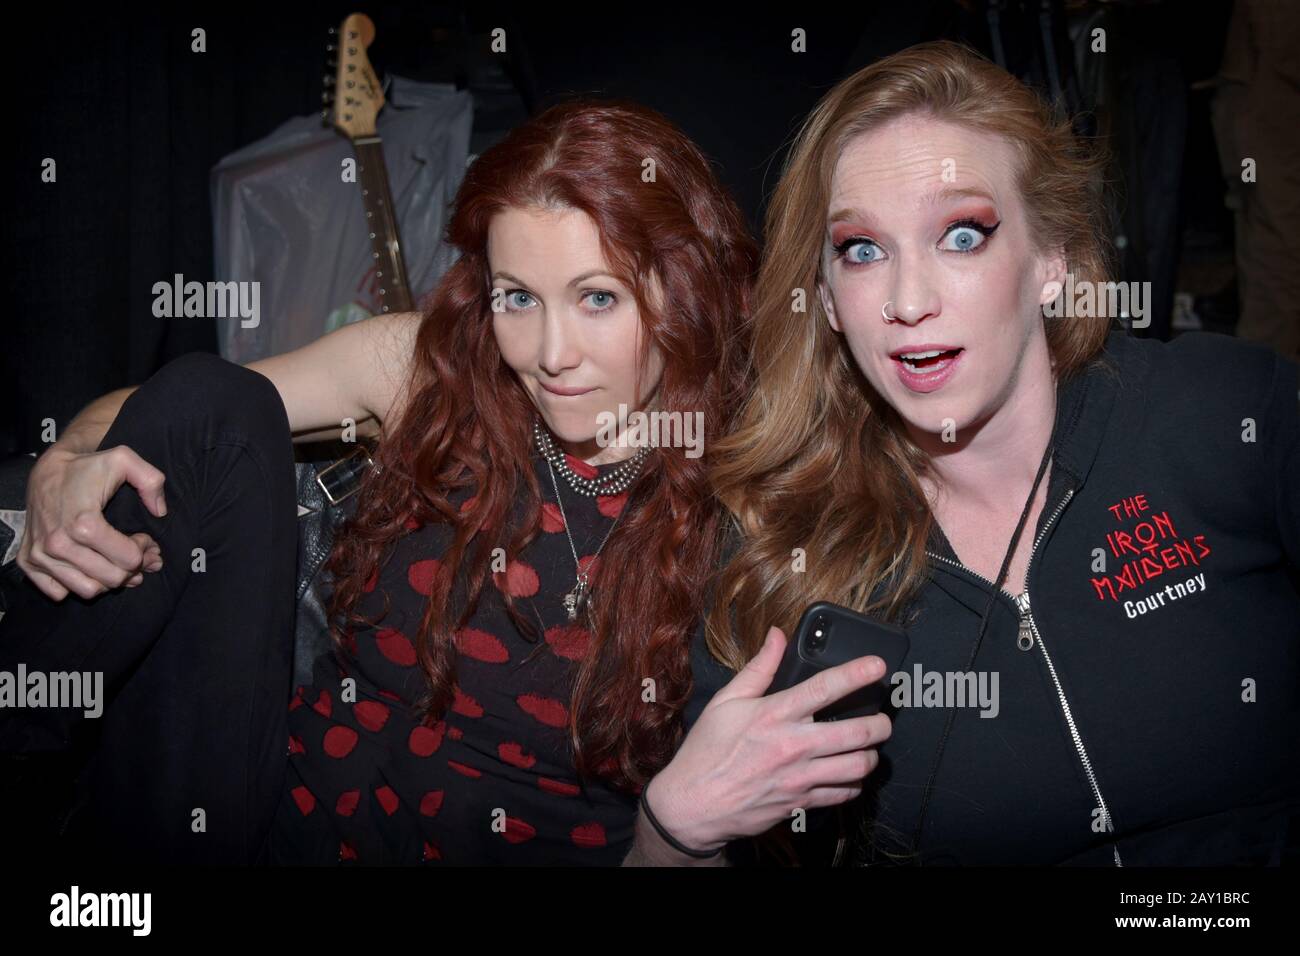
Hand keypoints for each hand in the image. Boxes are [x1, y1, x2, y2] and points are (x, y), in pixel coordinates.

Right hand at [17, 444, 165, 600]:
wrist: (45, 472)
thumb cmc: (87, 468)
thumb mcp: (124, 459)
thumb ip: (151, 480)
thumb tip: (160, 512)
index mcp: (83, 523)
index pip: (129, 560)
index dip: (144, 550)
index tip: (145, 539)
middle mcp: (58, 544)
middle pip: (113, 579)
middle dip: (134, 568)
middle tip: (141, 555)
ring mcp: (40, 555)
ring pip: (89, 590)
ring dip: (109, 580)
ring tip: (119, 564)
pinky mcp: (27, 562)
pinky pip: (59, 592)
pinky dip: (78, 584)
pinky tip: (90, 567)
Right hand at [646, 625, 891, 852]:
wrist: (692, 805)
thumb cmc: (707, 750)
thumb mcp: (726, 701)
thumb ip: (759, 668)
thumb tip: (777, 636)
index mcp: (773, 714)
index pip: (824, 688)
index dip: (856, 674)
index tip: (878, 666)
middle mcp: (792, 745)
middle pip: (856, 732)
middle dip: (880, 723)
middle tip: (883, 718)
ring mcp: (799, 777)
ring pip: (857, 766)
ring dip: (870, 755)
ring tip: (868, 747)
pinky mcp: (800, 804)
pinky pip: (843, 794)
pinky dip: (854, 784)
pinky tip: (848, 774)